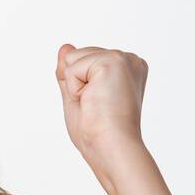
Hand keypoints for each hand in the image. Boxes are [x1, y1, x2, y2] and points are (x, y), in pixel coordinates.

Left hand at [55, 44, 147, 173]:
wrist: (112, 146)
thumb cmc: (98, 132)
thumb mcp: (78, 96)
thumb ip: (72, 72)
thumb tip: (65, 47)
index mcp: (126, 69)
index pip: (84, 62)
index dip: (80, 87)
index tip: (99, 106)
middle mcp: (129, 60)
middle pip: (77, 56)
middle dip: (76, 85)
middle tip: (96, 106)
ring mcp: (123, 58)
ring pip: (73, 59)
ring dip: (75, 87)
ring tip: (96, 103)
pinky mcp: (113, 60)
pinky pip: (72, 67)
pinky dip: (75, 89)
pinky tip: (95, 100)